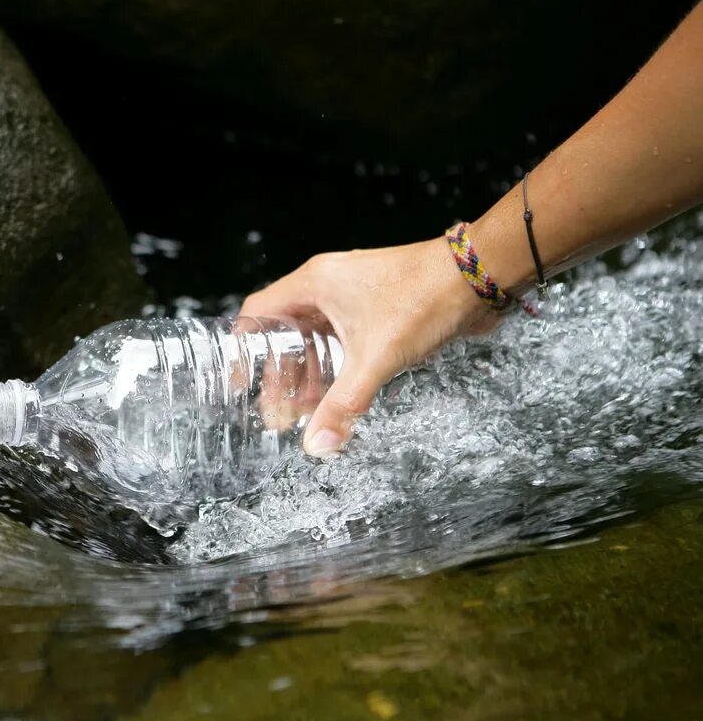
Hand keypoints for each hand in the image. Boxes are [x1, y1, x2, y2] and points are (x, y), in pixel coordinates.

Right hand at [239, 237, 494, 456]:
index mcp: (313, 284)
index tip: (241, 383)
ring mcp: (352, 294)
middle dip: (280, 375)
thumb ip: (343, 404)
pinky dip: (335, 364)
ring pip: (315, 336)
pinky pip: (341, 337)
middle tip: (278, 413)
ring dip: (309, 373)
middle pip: (285, 332)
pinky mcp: (376, 305)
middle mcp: (327, 285)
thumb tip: (317, 445)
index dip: (243, 349)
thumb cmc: (424, 299)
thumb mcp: (376, 359)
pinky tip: (339, 392)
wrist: (479, 275)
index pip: (257, 313)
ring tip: (307, 411)